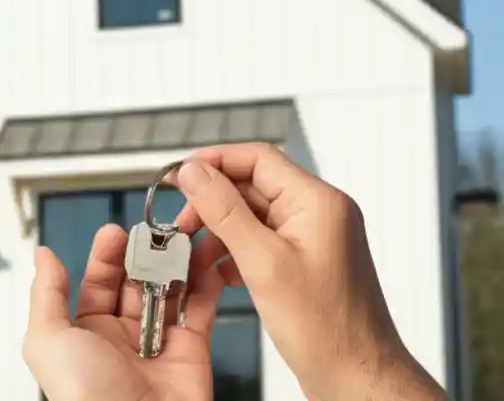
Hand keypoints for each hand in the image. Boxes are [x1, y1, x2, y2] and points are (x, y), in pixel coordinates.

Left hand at [23, 223, 229, 400]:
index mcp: (84, 335)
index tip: (115, 232)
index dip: (106, 256)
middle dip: (144, 254)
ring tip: (183, 234)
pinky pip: (200, 312)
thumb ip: (47, 294)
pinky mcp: (193, 354)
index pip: (97, 283)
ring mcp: (158, 346)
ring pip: (170, 293)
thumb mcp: (48, 340)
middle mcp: (121, 339)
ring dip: (177, 262)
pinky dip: (206, 284)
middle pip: (135, 283)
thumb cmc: (83, 395)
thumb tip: (44, 255)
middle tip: (154, 230)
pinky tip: (207, 258)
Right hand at [173, 143, 446, 400]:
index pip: (257, 159)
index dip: (214, 162)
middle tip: (182, 221)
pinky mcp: (304, 264)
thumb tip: (194, 173)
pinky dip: (234, 252)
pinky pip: (261, 242)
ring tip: (194, 250)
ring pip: (253, 216)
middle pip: (252, 186)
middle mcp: (319, 215)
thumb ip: (225, 211)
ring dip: (219, 230)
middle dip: (211, 201)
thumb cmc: (328, 331)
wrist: (357, 378)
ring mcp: (312, 240)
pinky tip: (218, 271)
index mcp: (318, 203)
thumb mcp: (263, 263)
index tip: (179, 176)